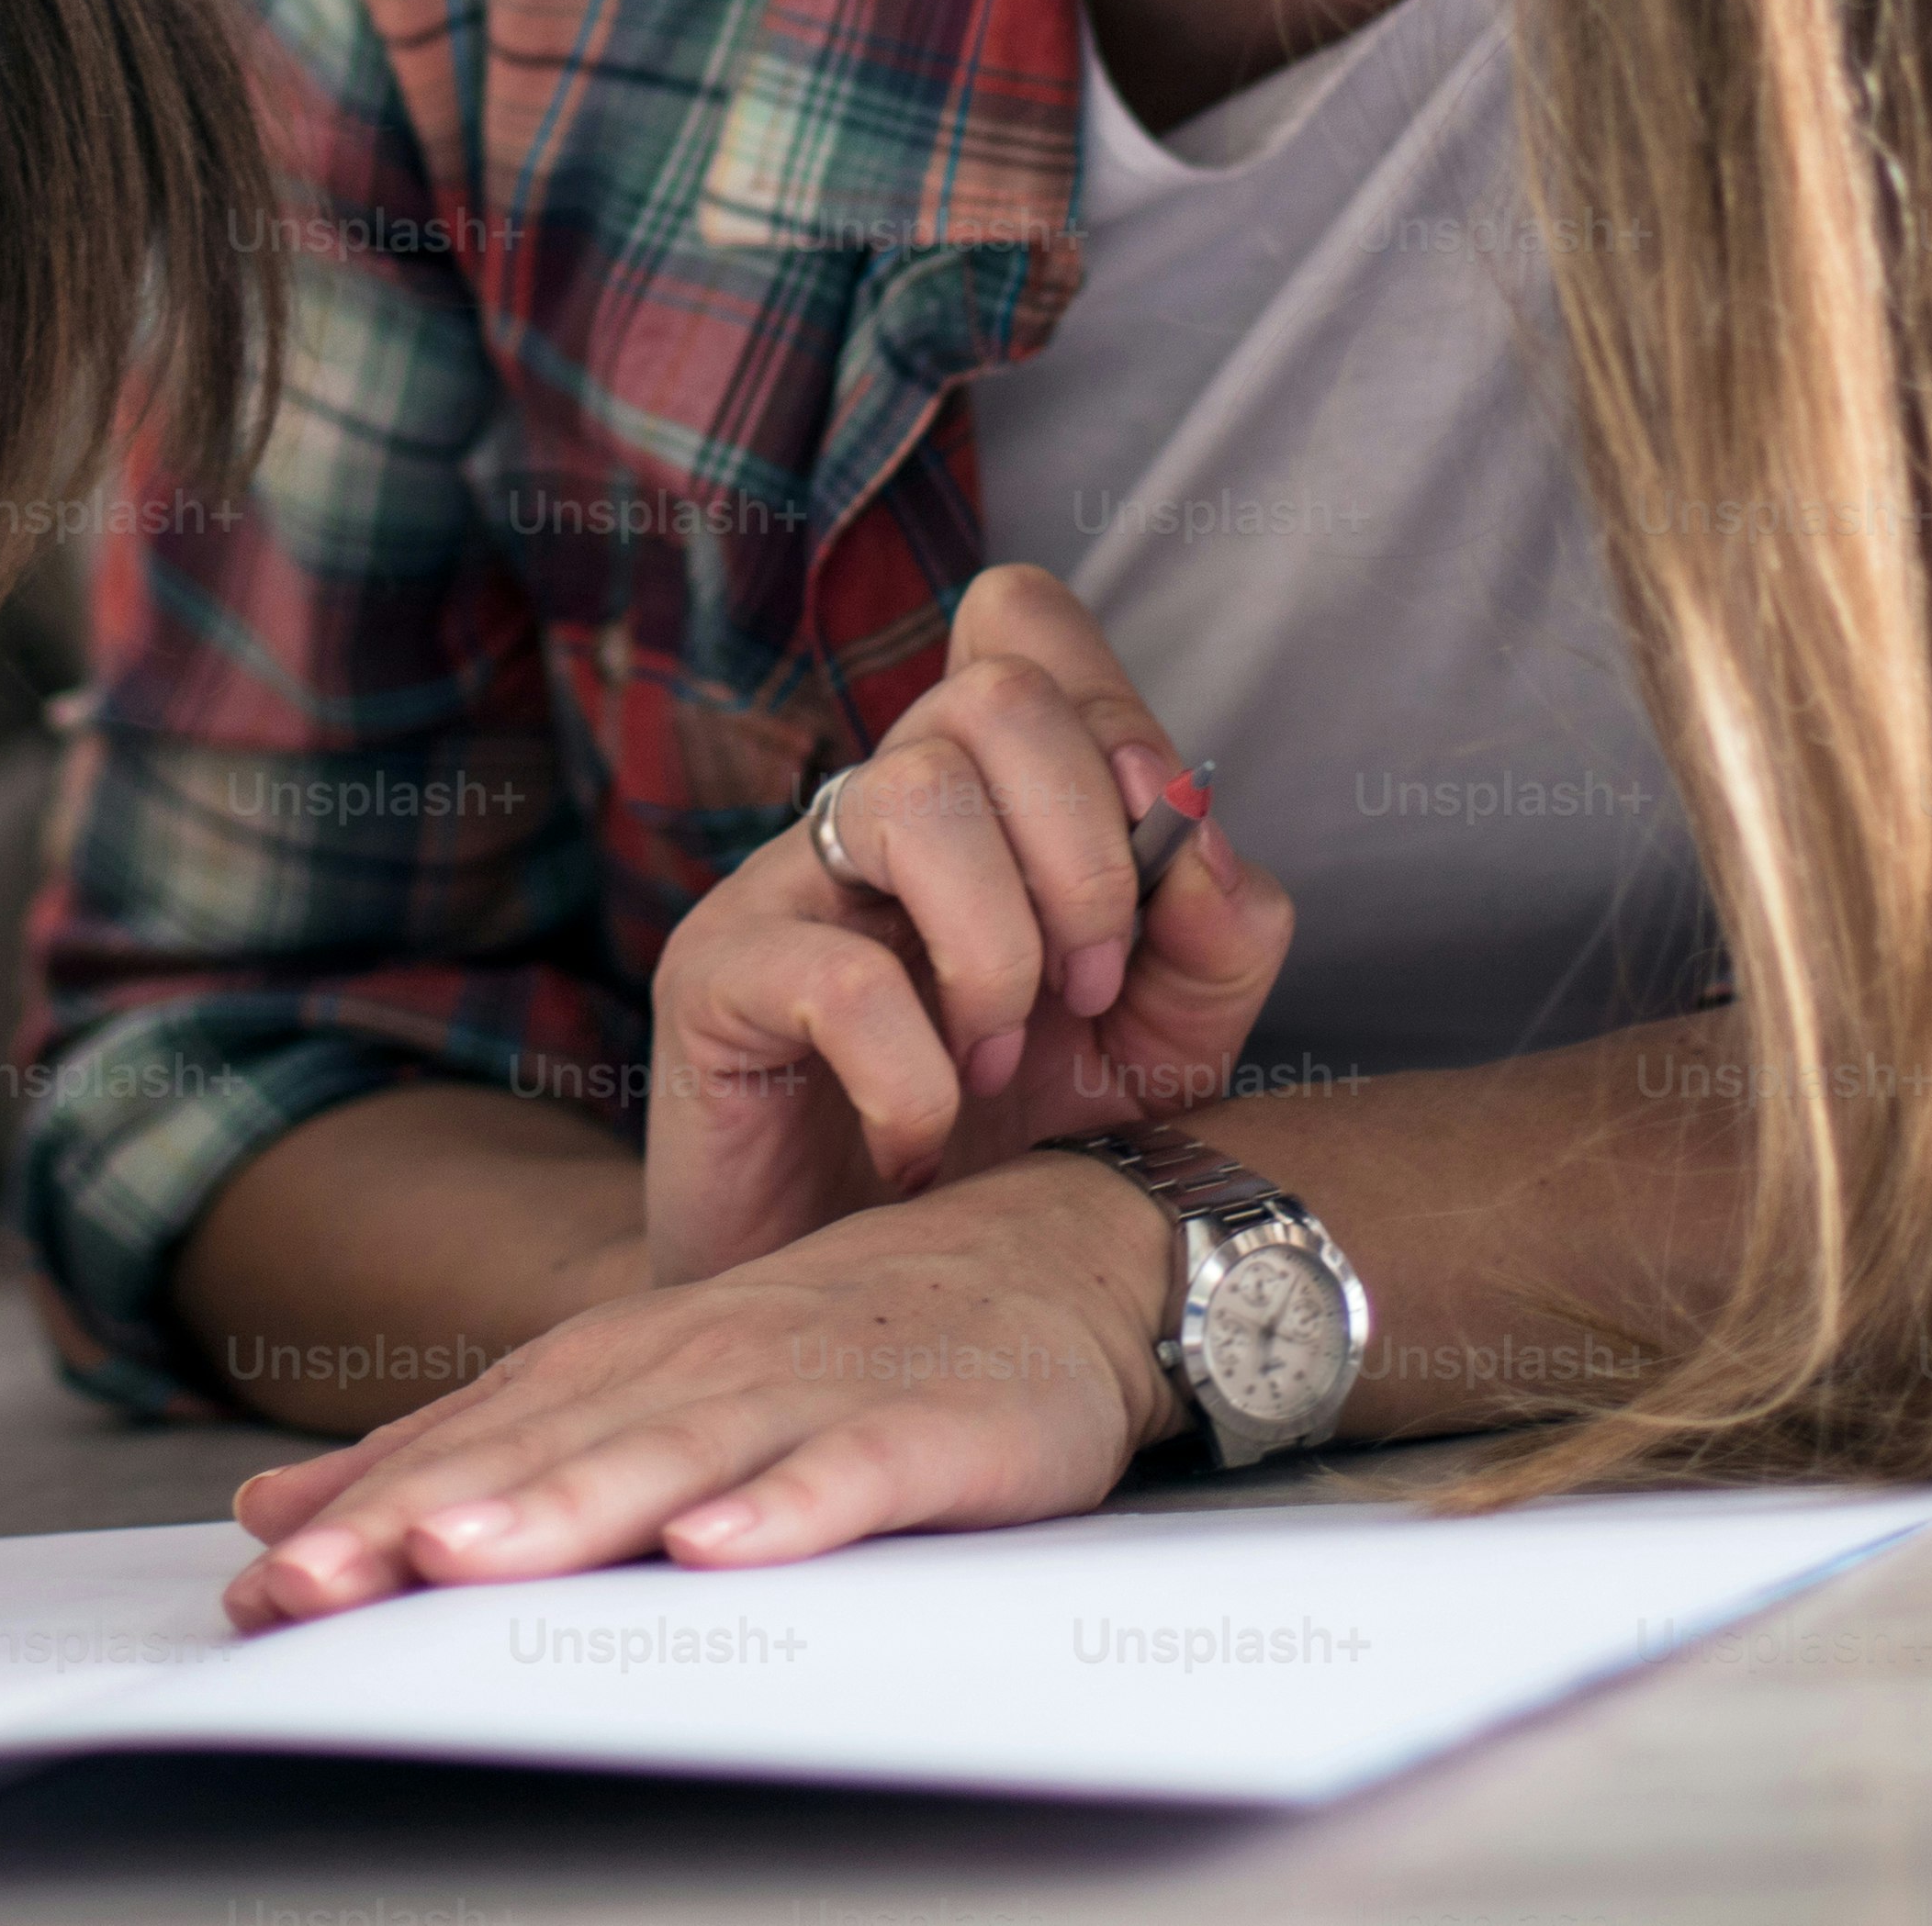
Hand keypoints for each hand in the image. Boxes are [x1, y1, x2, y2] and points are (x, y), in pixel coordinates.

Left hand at [222, 1149, 1179, 1629]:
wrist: (1055, 1257)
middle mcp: (699, 1363)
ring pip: (674, 1456)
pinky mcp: (926, 1429)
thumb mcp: (639, 1382)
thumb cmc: (838, 1342)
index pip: (476, 1439)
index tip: (265, 1582)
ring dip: (569, 1508)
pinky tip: (722, 1546)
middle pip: (547, 1449)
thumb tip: (278, 1515)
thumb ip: (470, 1448)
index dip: (369, 1509)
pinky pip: (849, 1473)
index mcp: (624, 1359)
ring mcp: (812, 1389)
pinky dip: (785, 1508)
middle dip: (427, 1517)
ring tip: (472, 1557)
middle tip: (321, 1581)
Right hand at [640, 566, 1289, 1282]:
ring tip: (998, 1065)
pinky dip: (919, 1075)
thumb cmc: (1011, 1159)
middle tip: (1088, 991)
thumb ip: (1218, 942)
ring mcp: (784, 883)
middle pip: (995, 694)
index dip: (1115, 713)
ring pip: (916, 798)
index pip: (1025, 623)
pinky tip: (921, 1138)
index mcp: (986, 796)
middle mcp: (878, 810)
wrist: (872, 1308)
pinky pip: (839, 974)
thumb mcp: (1164, 1051)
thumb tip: (1204, 848)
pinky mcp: (713, 980)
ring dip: (1001, 953)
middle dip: (1087, 854)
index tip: (1152, 855)